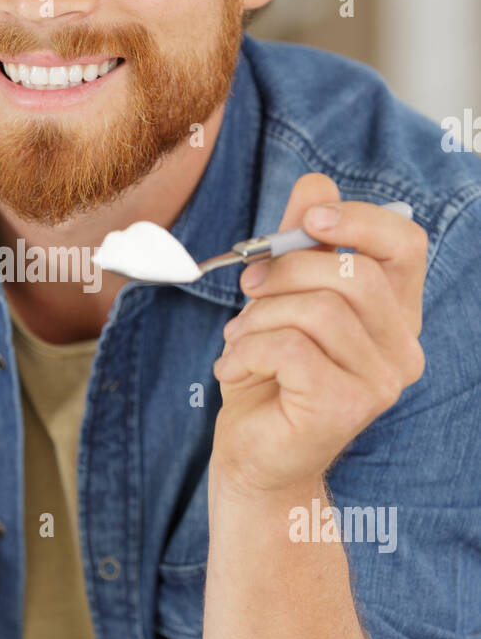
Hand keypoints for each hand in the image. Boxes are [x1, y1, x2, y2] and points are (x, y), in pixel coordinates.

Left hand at [210, 173, 426, 495]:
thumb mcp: (280, 298)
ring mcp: (380, 382)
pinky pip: (291, 349)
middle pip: (350, 273)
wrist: (253, 457)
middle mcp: (401, 348)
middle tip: (248, 289)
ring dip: (258, 318)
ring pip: (317, 310)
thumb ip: (300, 242)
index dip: (360, 219)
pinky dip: (247, 351)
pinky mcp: (346, 407)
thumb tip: (315, 181)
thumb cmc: (269, 376)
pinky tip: (233, 370)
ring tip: (238, 341)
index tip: (309, 216)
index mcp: (395, 314)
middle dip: (285, 270)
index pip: (405, 245)